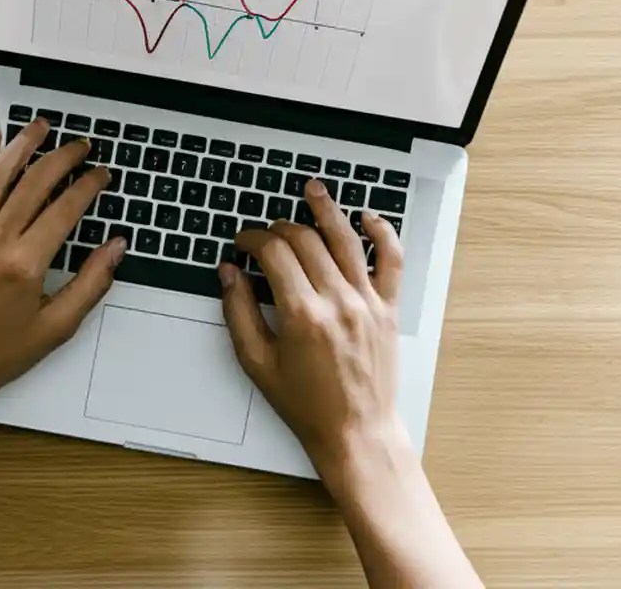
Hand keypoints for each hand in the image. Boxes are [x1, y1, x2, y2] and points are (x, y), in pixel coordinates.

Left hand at [0, 119, 127, 415]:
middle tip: (82, 145)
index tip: (102, 175)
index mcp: (25, 265)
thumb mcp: (56, 328)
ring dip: (20, 147)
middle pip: (33, 183)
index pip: (64, 209)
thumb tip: (115, 249)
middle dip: (62, 158)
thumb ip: (90, 284)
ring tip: (40, 126)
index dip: (88, 186)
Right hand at [219, 179, 405, 476]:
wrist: (355, 431)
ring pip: (346, 239)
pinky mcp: (387, 309)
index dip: (251, 239)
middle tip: (264, 234)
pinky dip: (382, 234)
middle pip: (305, 240)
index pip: (273, 253)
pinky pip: (391, 261)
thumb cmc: (305, 404)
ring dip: (326, 209)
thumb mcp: (256, 362)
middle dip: (278, 228)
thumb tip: (229, 273)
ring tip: (313, 189)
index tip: (241, 243)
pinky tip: (368, 219)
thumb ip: (239, 312)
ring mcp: (367, 302)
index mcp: (301, 315)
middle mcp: (337, 302)